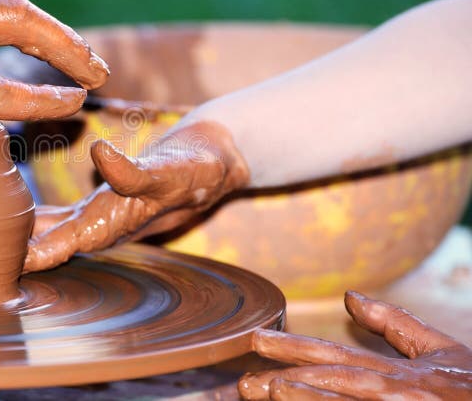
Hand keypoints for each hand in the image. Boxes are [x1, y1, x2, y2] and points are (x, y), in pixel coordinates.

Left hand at [24, 120, 248, 271]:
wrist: (208, 165)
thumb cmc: (192, 171)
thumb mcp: (169, 170)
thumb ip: (136, 171)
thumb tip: (101, 154)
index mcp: (111, 225)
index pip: (61, 247)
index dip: (30, 255)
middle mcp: (97, 228)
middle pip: (45, 247)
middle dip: (10, 255)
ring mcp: (94, 218)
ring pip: (46, 234)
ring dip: (15, 238)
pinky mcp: (93, 204)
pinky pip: (54, 216)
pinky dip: (30, 217)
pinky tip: (2, 210)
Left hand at [238, 291, 471, 399]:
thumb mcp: (443, 353)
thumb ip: (396, 325)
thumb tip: (350, 296)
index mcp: (399, 372)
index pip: (335, 354)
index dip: (292, 346)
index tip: (255, 339)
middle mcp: (396, 392)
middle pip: (332, 381)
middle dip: (285, 377)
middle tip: (244, 379)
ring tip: (269, 392)